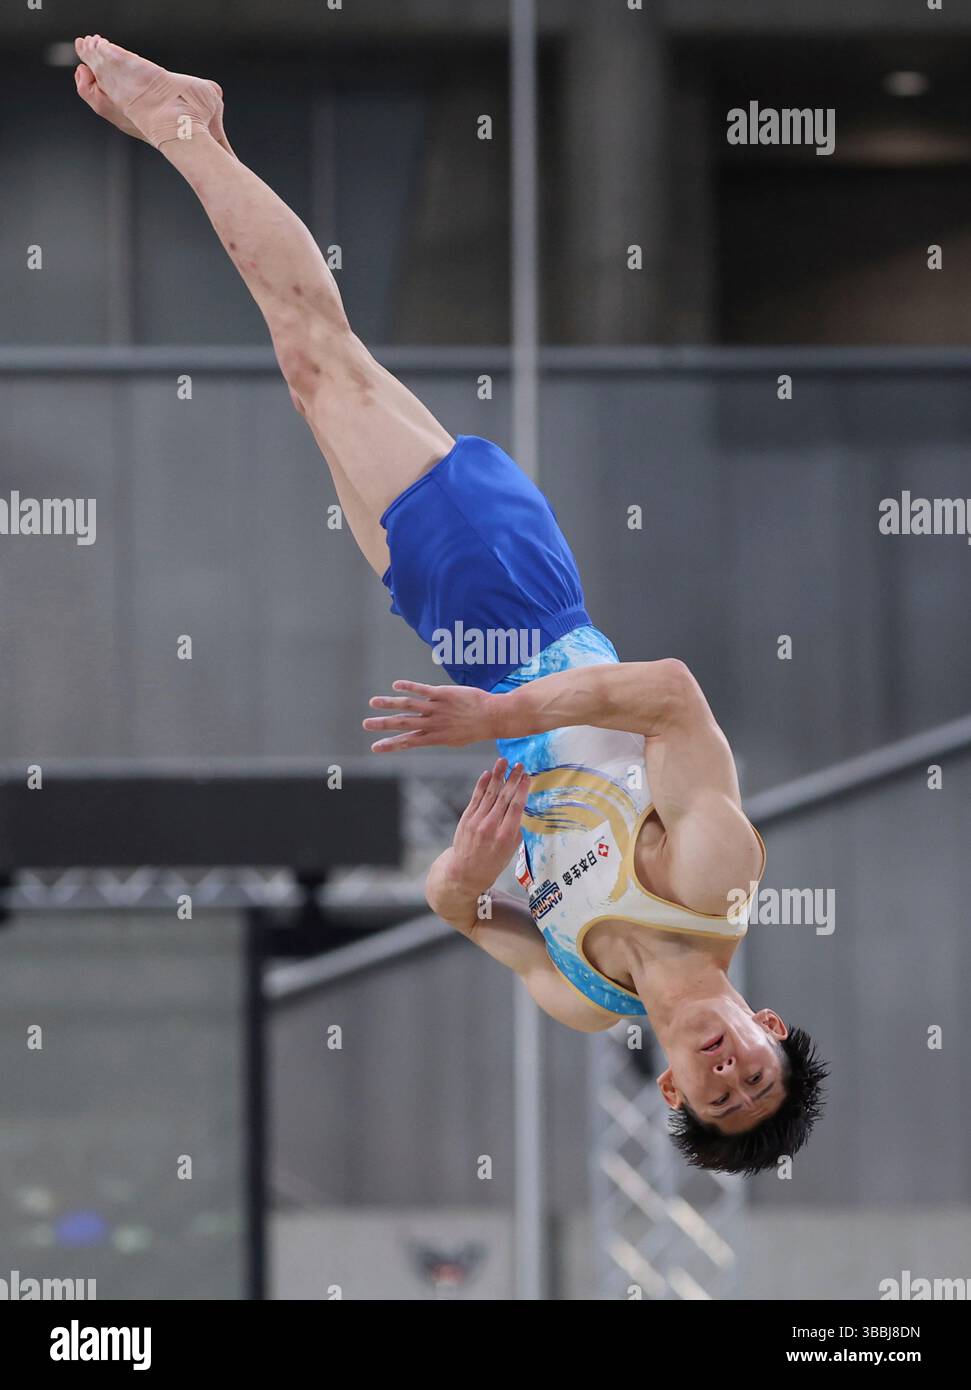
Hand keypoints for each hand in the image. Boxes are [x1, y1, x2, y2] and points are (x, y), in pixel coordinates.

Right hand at [363, 679, 496, 751]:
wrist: (492, 717)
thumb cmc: (475, 729)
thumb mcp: (455, 739)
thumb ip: (436, 736)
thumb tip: (422, 737)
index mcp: (435, 737)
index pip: (407, 742)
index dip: (390, 744)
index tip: (375, 747)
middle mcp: (433, 723)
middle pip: (403, 723)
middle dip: (383, 725)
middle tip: (366, 724)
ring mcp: (437, 708)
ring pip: (409, 705)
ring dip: (389, 704)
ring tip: (373, 703)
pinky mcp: (443, 694)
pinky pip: (423, 690)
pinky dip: (408, 686)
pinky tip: (396, 685)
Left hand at [450, 759, 530, 891]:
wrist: (465, 872)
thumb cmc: (493, 862)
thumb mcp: (511, 851)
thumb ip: (516, 829)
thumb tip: (523, 807)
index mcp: (505, 836)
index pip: (516, 807)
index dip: (522, 790)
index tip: (527, 777)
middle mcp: (491, 826)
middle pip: (504, 797)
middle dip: (513, 779)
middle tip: (520, 765)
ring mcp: (477, 821)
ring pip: (489, 794)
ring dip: (497, 776)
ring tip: (503, 761)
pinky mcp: (467, 818)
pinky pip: (476, 797)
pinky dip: (482, 785)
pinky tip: (488, 773)